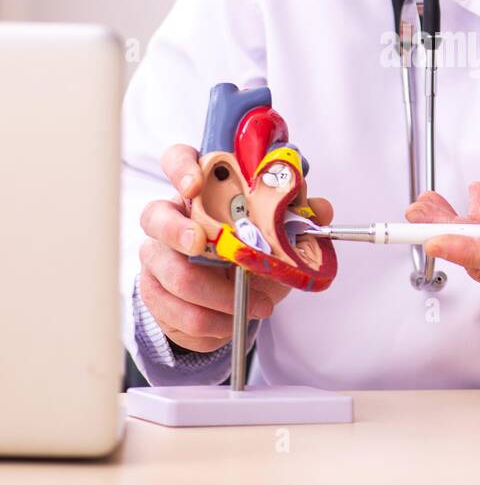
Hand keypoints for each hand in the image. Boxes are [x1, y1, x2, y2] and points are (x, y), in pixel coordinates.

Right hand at [138, 143, 332, 351]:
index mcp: (200, 193)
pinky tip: (230, 322)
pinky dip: (209, 320)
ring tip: (253, 304)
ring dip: (215, 293)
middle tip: (199, 243)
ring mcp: (158, 256)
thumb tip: (320, 208)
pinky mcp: (155, 292)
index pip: (178, 162)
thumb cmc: (246, 257)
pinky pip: (175, 309)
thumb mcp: (275, 236)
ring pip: (171, 272)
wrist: (229, 305)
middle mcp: (171, 219)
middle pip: (155, 216)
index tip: (194, 183)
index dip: (181, 168)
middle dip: (178, 231)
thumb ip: (296, 218)